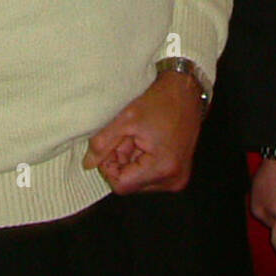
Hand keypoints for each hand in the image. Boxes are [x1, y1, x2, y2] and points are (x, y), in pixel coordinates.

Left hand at [83, 68, 204, 194]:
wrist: (187, 90)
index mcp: (162, 167)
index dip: (109, 167)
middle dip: (122, 163)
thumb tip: (88, 164)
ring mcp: (178, 178)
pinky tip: (147, 143)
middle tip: (127, 137)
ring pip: (140, 181)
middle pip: (131, 184)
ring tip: (138, 138)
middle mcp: (173, 179)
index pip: (121, 185)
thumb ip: (102, 143)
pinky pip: (152, 177)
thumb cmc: (161, 101)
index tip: (112, 145)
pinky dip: (143, 163)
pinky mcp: (179, 173)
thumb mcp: (126, 118)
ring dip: (132, 163)